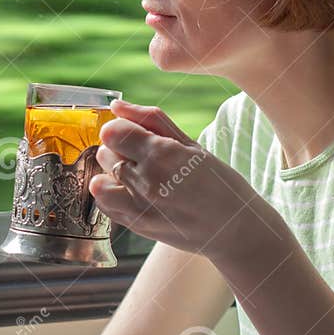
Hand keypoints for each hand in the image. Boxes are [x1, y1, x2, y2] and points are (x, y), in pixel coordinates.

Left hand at [89, 99, 259, 260]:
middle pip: (105, 153)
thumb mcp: (191, 144)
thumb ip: (150, 119)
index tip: (134, 134)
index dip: (120, 129)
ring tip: (135, 176)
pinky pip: (104, 205)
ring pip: (99, 181)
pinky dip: (112, 196)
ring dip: (111, 175)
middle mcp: (147, 181)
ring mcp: (140, 207)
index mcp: (163, 154)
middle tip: (143, 157)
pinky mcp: (137, 227)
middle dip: (119, 150)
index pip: (112, 132)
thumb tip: (116, 105)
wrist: (234, 229)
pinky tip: (132, 193)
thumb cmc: (218, 182)